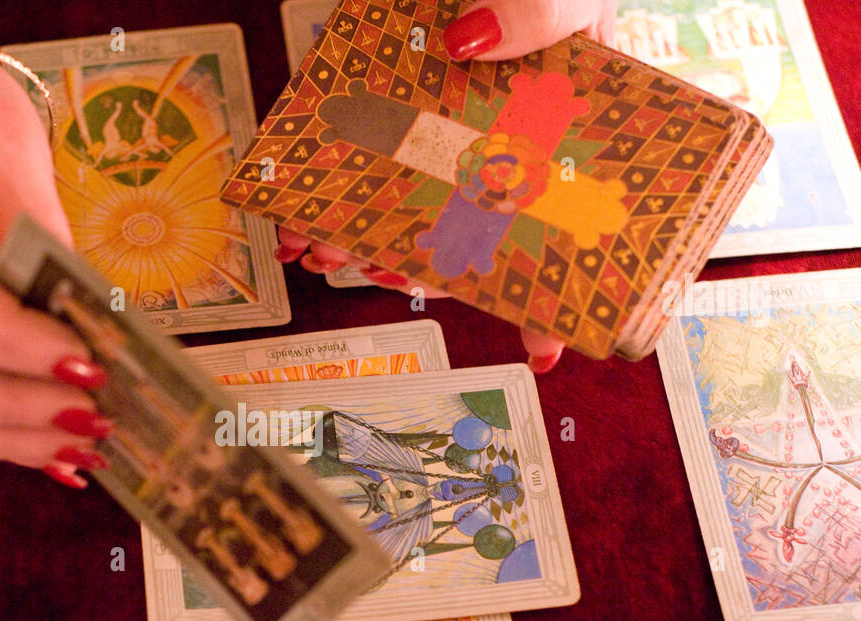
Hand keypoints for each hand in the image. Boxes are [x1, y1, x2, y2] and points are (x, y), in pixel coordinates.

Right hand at [0, 54, 107, 487]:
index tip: (87, 365)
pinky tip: (59, 452)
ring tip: (88, 443)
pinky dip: (1, 439)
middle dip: (11, 410)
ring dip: (9, 439)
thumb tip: (84, 320)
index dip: (11, 343)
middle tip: (94, 415)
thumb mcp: (6, 144)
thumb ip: (39, 233)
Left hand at [276, 0, 620, 373]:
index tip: (543, 347)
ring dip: (364, 234)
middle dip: (432, 265)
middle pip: (470, 221)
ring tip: (328, 253)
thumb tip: (473, 43)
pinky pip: (351, 148)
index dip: (554, 288)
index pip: (564, 219)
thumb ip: (543, 8)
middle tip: (398, 280)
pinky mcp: (380, 84)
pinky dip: (323, 182)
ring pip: (403, 196)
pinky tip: (297, 214)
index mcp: (563, 115)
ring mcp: (437, 109)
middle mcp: (500, 124)